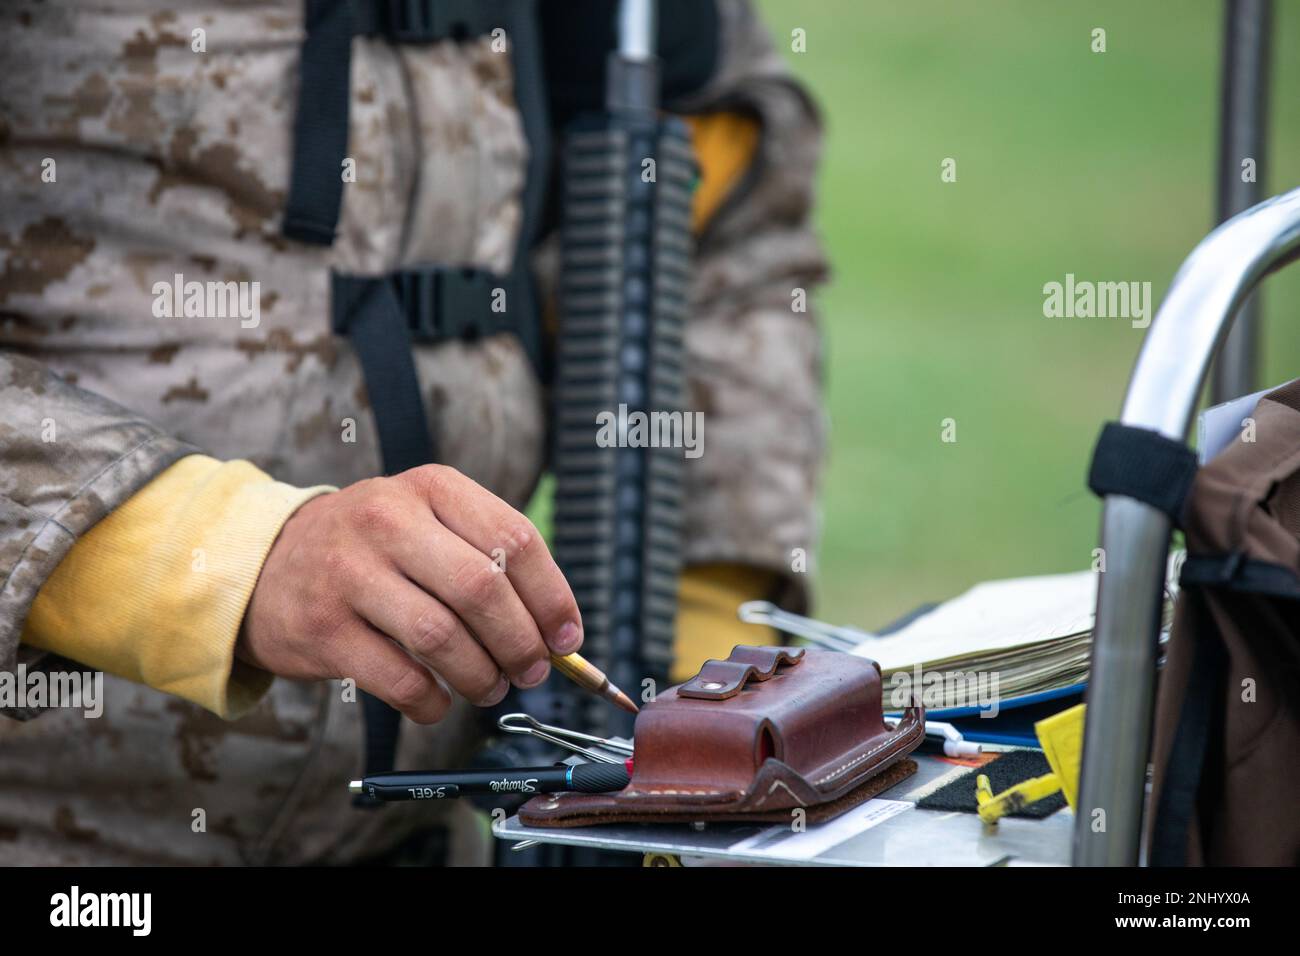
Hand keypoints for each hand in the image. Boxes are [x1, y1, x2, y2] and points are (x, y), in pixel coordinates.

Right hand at [238, 465, 582, 722]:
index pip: (514, 539)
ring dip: (481, 676)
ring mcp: (349, 572)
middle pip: (482, 589)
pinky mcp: (322, 628)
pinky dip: (433, 703)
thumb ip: (491, 562)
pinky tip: (440, 702)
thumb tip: (559, 634)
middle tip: (532, 671)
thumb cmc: (374, 550)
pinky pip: (399, 679)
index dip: (552, 596)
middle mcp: (388, 520)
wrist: (266, 563)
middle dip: (521, 643)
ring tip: (490, 688)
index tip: (567, 638)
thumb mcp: (429, 523)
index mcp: (431, 488)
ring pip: (442, 637)